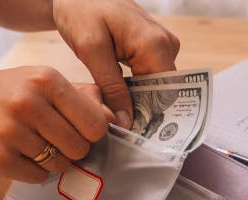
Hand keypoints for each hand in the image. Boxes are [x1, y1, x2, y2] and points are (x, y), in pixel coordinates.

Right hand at [0, 67, 110, 182]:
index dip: (92, 133)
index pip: (95, 122)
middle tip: (54, 142)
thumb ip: (77, 96)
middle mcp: (29, 103)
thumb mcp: (35, 80)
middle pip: (80, 147)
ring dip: (52, 162)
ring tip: (31, 146)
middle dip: (72, 150)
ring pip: (60, 166)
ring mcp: (12, 133)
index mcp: (45, 80)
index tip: (81, 133)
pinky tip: (17, 155)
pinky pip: (37, 177)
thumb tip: (112, 118)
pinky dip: (33, 171)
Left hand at [52, 0, 179, 128]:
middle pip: (162, 93)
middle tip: (117, 134)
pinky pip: (148, 79)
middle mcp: (166, 45)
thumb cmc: (81, 9)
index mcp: (155, 44)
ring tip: (114, 121)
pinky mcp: (152, 49)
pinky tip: (116, 104)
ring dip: (136, 105)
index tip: (132, 139)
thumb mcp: (91, 49)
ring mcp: (161, 46)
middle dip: (142, 114)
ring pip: (155, 89)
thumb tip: (125, 123)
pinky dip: (133, 93)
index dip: (150, 119)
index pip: (165, 94)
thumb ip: (110, 87)